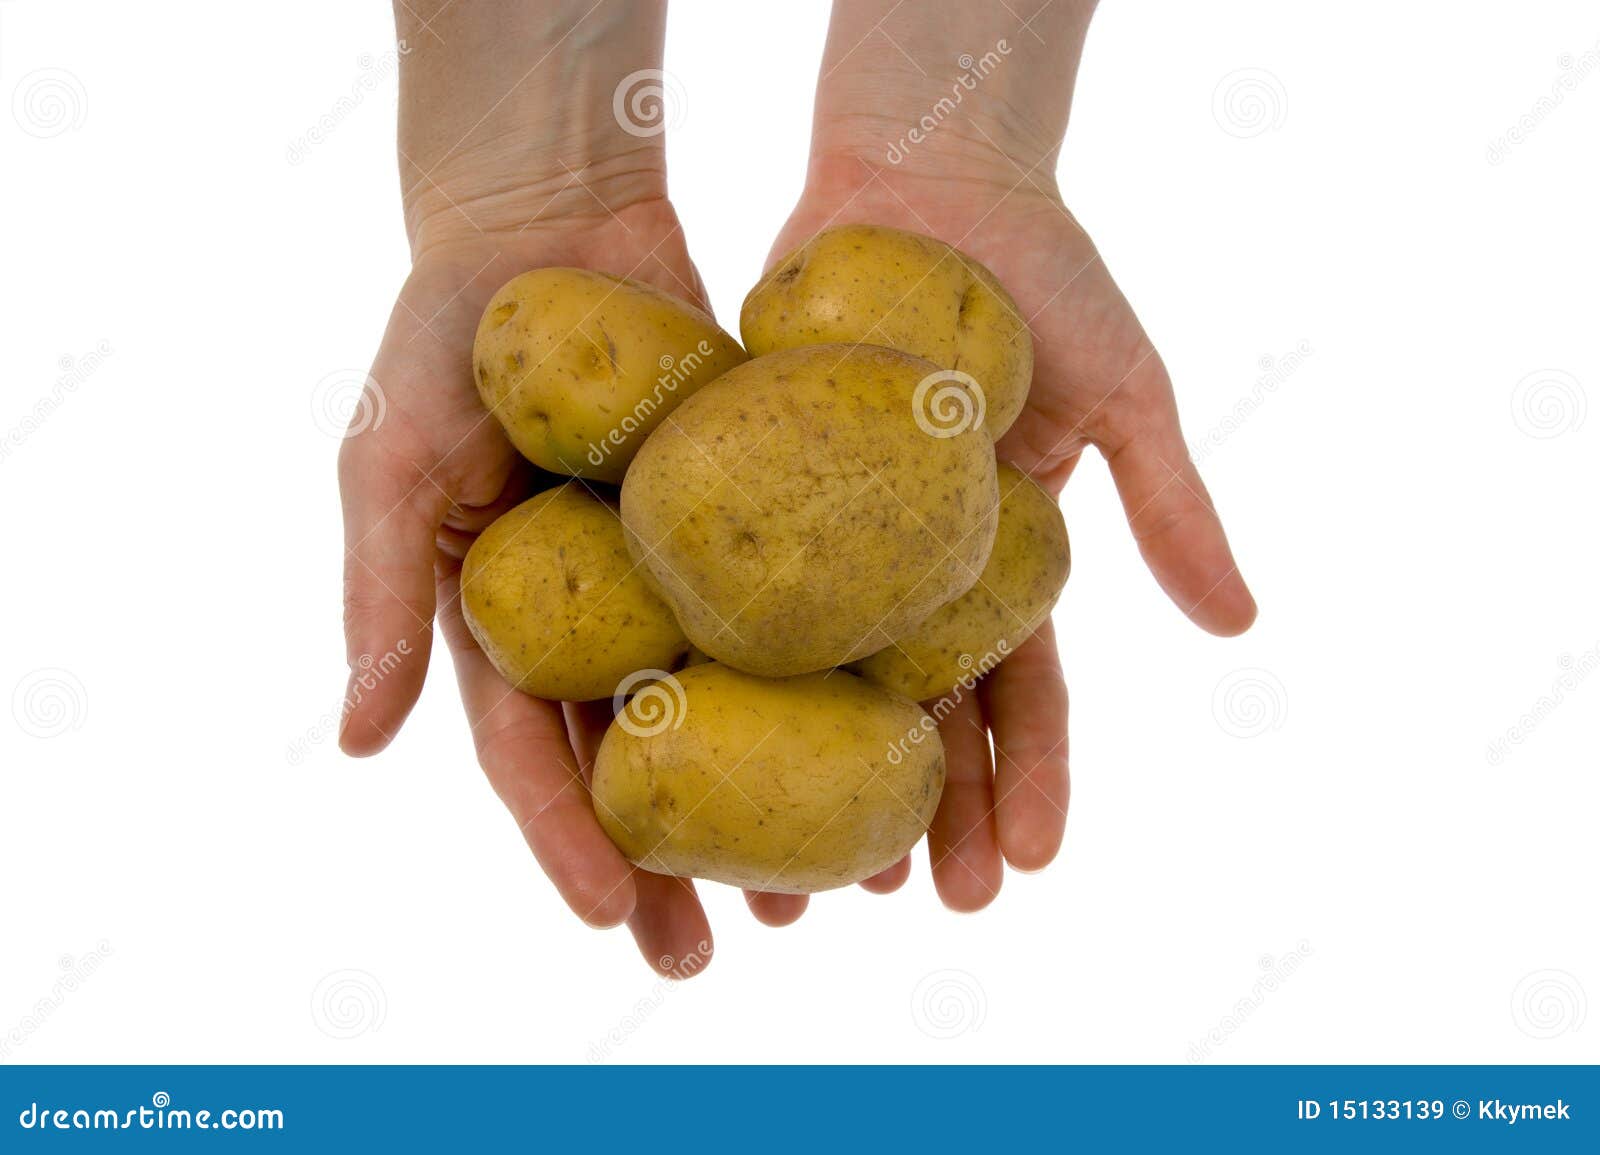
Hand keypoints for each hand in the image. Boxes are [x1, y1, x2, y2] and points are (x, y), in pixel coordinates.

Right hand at [337, 0, 752, 976]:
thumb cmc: (447, 334)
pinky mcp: (752, 517)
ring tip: (815, 896)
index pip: (534, 752)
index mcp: (505, 621)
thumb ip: (380, 597)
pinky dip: (835, 683)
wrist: (552, 214)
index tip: (610, 918)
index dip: (567, 838)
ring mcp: (678, 573)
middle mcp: (596, 614)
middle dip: (670, 864)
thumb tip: (359, 748)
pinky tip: (887, 748)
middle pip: (642, 761)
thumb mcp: (392, 465)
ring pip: (732, 710)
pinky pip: (798, 611)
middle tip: (713, 955)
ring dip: (769, 805)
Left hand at [771, 0, 1256, 910]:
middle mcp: (914, 567)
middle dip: (922, 814)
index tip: (1024, 869)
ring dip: (812, 780)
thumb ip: (1172, 505)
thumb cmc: (1039, 271)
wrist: (923, 171)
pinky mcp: (750, 493)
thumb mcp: (1126, 388)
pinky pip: (729, 598)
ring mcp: (830, 538)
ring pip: (818, 683)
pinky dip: (721, 680)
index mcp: (1003, 561)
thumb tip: (1241, 625)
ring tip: (802, 880)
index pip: (1021, 693)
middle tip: (912, 905)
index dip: (1026, 781)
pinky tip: (698, 754)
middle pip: (915, 714)